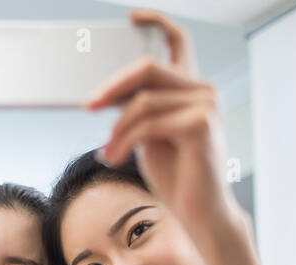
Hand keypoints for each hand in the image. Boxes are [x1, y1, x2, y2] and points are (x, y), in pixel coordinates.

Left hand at [88, 10, 238, 230]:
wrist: (199, 213)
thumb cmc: (176, 176)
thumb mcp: (149, 134)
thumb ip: (137, 108)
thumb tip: (107, 93)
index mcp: (192, 89)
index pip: (178, 41)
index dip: (156, 21)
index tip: (130, 18)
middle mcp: (204, 91)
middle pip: (147, 68)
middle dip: (112, 87)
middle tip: (89, 106)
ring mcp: (206, 105)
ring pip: (143, 101)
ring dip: (116, 129)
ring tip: (108, 152)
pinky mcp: (200, 125)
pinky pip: (148, 123)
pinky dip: (124, 141)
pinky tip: (116, 157)